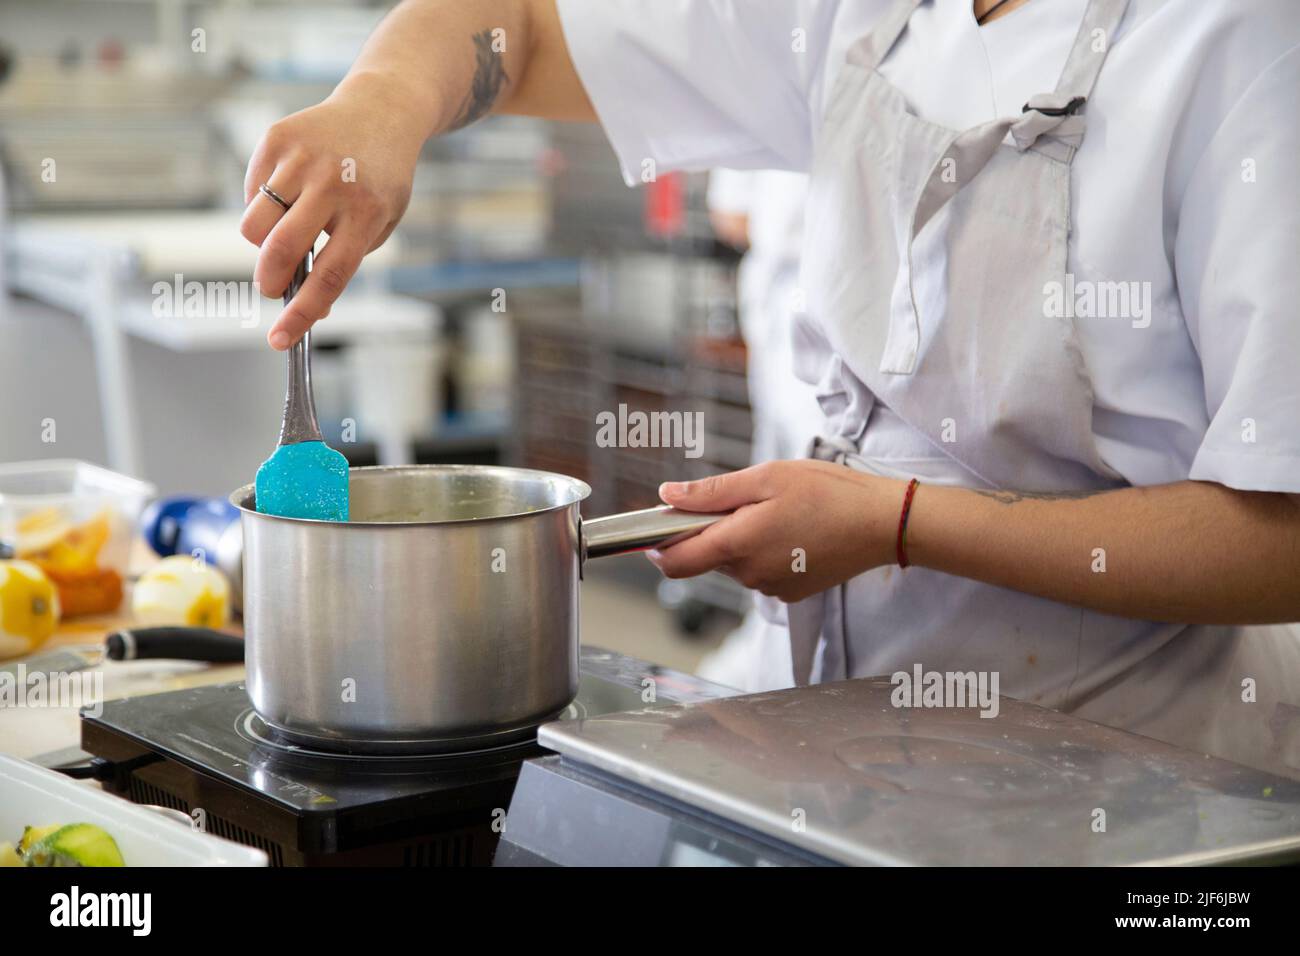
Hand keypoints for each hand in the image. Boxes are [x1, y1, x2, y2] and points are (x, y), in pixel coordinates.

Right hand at [240, 74, 426, 348]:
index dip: (301, 315)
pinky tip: (288, 192)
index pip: (329, 277)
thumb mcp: (379, 225)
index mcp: (366, 214)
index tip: (279, 341)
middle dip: (269, 282)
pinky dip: (262, 206)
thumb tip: (312, 307)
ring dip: (262, 245)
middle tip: (272, 288)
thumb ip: (345, 264)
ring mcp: (302, 159)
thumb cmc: (378, 182)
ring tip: (287, 231)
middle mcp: (333, 184)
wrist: (381, 112)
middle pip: (281, 251)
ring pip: (254, 225)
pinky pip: (251, 193)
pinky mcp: (277, 139)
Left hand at [648, 461, 904, 601]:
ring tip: (776, 511)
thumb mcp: (766, 477)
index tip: (655, 530)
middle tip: (742, 499)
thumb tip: (667, 496)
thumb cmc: (828, 493)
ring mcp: (771, 587)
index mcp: (737, 544)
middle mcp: (750, 575)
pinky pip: (760, 572)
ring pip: (735, 564)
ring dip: (741, 540)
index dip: (657, 547)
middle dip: (711, 531)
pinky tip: (792, 530)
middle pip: (708, 558)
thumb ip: (712, 492)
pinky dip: (764, 552)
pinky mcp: (791, 592)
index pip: (676, 562)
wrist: (882, 524)